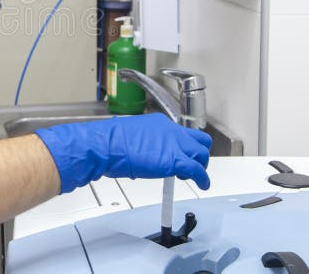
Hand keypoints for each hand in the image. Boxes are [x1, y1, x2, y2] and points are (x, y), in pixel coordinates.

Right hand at [35, 113, 211, 193]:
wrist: (105, 144)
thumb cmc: (109, 142)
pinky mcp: (175, 160)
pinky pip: (198, 170)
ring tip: (194, 176)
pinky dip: (203, 179)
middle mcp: (170, 131)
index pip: (180, 133)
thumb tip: (141, 154)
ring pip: (202, 153)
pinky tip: (202, 184)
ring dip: (201, 165)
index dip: (182, 146)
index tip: (178, 154)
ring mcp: (174, 144)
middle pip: (198, 139)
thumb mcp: (129, 137)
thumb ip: (141, 143)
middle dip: (198, 153)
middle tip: (191, 164)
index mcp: (159, 123)